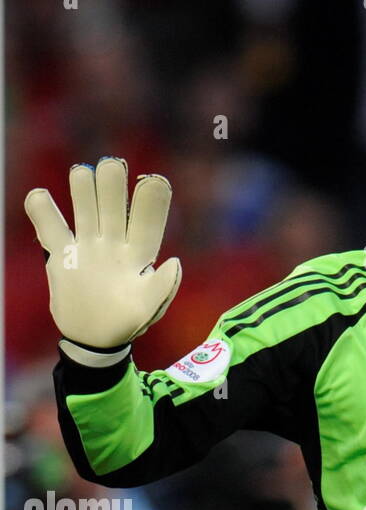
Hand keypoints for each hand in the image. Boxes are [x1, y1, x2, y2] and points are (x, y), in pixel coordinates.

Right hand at [24, 156, 181, 354]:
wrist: (93, 338)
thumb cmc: (126, 321)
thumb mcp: (149, 310)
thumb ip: (162, 287)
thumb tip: (175, 262)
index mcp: (139, 254)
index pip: (148, 222)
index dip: (152, 201)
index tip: (154, 180)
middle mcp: (114, 242)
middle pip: (114, 205)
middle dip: (113, 183)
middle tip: (111, 166)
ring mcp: (87, 245)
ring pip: (84, 207)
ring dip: (83, 188)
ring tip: (82, 173)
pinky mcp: (62, 253)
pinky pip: (49, 226)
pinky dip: (41, 209)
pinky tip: (40, 197)